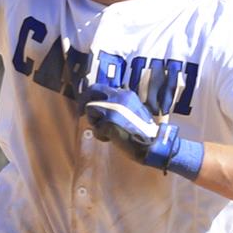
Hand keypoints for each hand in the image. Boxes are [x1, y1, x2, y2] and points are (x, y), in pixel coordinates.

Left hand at [81, 84, 204, 179]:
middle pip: (92, 91)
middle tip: (82, 112)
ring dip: (95, 122)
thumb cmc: (143, 132)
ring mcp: (113, 108)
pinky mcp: (109, 121)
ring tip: (107, 131)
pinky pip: (95, 127)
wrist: (151, 144)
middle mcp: (118, 97)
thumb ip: (120, 106)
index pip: (102, 87)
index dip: (92, 95)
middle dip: (85, 101)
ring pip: (90, 108)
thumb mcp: (134, 111)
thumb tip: (103, 106)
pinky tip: (111, 139)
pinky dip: (100, 135)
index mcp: (126, 94)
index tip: (88, 103)